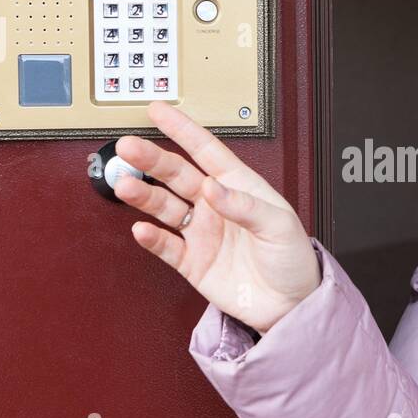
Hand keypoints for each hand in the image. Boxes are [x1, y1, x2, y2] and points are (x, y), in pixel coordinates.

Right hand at [113, 101, 321, 334]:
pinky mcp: (192, 262)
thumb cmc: (292, 260)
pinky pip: (166, 246)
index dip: (183, 130)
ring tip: (125, 184)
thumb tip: (213, 187)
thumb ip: (245, 205)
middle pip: (177, 175)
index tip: (159, 111)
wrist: (290, 306)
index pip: (207, 151)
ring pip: (164, 206)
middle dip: (152, 159)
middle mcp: (215, 206)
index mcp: (239, 187)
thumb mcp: (279, 226)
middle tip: (128, 146)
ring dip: (144, 195)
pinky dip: (152, 238)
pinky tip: (141, 228)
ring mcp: (201, 233)